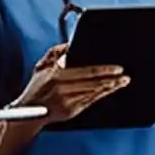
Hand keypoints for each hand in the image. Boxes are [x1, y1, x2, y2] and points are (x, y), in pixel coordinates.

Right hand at [14, 43, 129, 122]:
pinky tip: (110, 90)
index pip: (86, 72)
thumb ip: (55, 52)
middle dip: (112, 80)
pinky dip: (102, 95)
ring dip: (111, 88)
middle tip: (125, 76)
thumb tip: (70, 43)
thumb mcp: (42, 66)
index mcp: (57, 76)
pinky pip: (91, 102)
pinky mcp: (71, 112)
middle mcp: (63, 90)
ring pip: (95, 93)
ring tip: (123, 82)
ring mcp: (68, 102)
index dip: (104, 70)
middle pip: (94, 83)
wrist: (29, 111)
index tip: (117, 68)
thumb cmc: (37, 86)